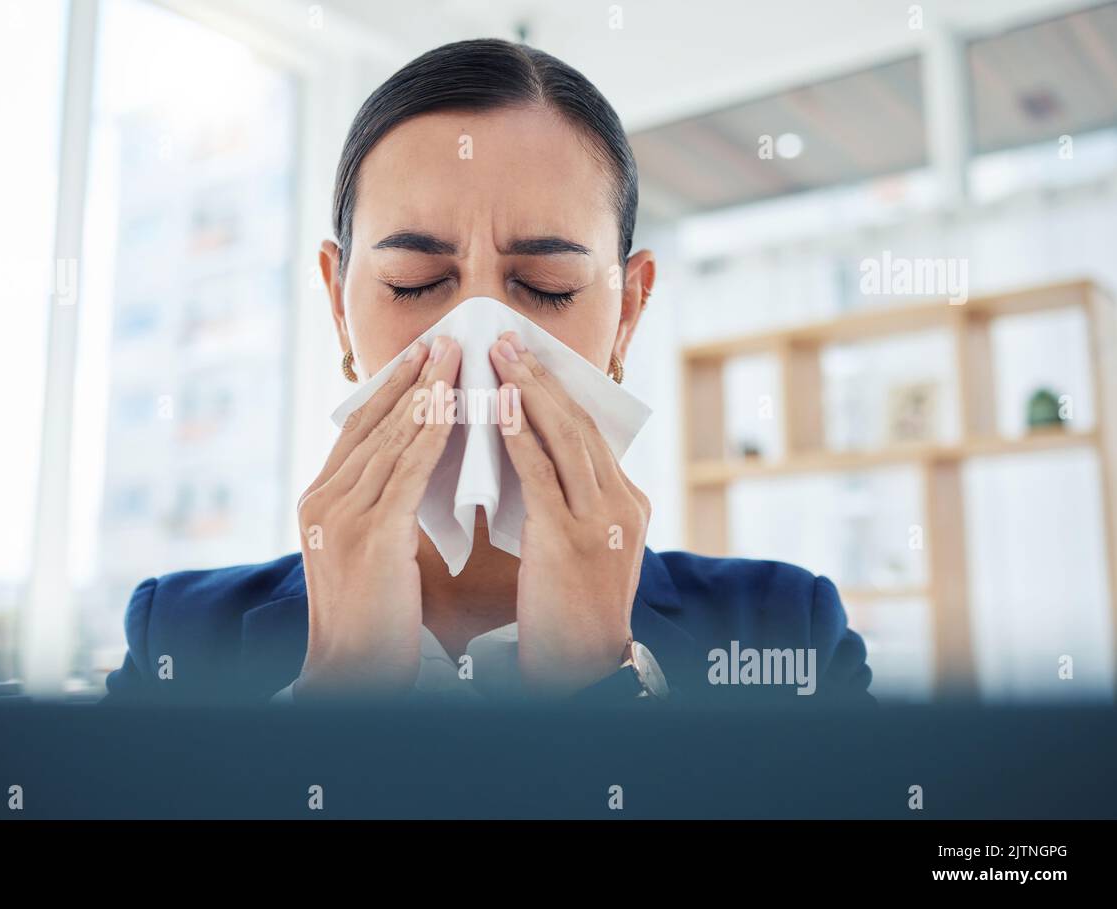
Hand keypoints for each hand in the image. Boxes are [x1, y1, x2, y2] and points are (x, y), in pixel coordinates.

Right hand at [293, 336, 461, 700]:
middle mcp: (323, 499)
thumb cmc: (372, 618)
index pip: (357, 428)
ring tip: (455, 356)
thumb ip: (382, 505)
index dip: (389, 388)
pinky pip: (408, 473)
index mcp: (319, 500)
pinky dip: (432, 435)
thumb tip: (417, 465)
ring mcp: (342, 516)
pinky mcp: (371, 536)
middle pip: (372, 423)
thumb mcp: (369, 549)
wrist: (352, 675)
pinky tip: (456, 407)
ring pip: (392, 440)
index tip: (419, 355)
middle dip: (410, 377)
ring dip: (427, 393)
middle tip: (442, 338)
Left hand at [489, 331, 650, 696]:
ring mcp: (599, 521)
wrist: (582, 669)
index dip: (558, 390)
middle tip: (508, 337)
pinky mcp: (569, 541)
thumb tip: (528, 457)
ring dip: (529, 389)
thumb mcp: (581, 547)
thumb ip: (566, 502)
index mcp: (627, 502)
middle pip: (580, 424)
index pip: (592, 433)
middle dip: (543, 376)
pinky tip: (499, 404)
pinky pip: (542, 474)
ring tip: (499, 353)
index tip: (529, 357)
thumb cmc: (570, 611)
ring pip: (564, 438)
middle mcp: (621, 503)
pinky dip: (520, 435)